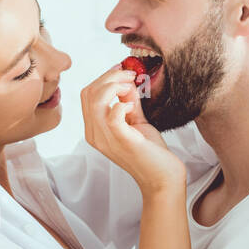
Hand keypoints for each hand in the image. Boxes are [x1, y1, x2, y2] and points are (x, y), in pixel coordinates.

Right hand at [81, 66, 185, 194]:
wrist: (162, 176)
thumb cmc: (150, 152)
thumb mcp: (136, 121)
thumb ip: (128, 102)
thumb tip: (127, 83)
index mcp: (94, 130)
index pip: (87, 94)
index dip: (103, 78)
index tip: (123, 72)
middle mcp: (94, 135)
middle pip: (88, 93)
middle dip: (109, 77)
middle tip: (130, 76)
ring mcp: (105, 139)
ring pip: (96, 100)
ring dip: (115, 85)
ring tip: (132, 87)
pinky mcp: (122, 140)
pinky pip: (113, 114)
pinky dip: (123, 103)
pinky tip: (133, 107)